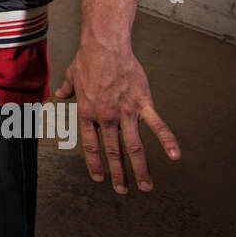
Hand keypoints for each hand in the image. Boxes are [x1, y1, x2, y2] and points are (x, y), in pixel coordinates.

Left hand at [55, 40, 180, 192]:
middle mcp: (105, 117)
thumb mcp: (71, 76)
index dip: (95, 164)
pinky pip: (157, 125)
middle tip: (123, 191)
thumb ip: (67, 89)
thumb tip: (59, 94)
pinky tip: (175, 156)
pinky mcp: (142, 102)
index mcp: (87, 113)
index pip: (91, 146)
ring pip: (134, 147)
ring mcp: (124, 112)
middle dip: (118, 174)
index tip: (99, 178)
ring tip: (146, 186)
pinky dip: (167, 141)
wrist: (105, 46)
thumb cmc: (88, 60)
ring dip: (140, 169)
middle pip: (113, 152)